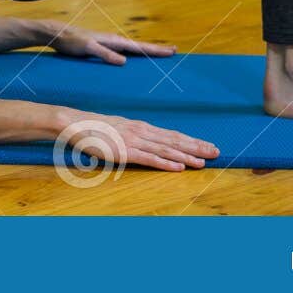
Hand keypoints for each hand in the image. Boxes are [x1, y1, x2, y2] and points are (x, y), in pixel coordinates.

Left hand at [48, 24, 175, 64]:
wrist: (59, 34)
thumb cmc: (73, 41)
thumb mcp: (89, 48)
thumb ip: (105, 54)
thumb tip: (124, 61)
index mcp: (115, 40)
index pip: (140, 46)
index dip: (156, 50)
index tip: (172, 50)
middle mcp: (115, 41)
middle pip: (141, 46)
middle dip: (157, 49)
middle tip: (174, 51)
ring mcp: (110, 44)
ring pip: (134, 49)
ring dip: (147, 52)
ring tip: (159, 55)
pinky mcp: (104, 48)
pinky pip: (125, 52)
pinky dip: (135, 55)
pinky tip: (135, 60)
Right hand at [61, 112, 217, 171]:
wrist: (77, 124)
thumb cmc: (96, 128)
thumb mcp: (120, 129)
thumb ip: (135, 135)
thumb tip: (148, 142)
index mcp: (142, 127)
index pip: (173, 135)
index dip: (192, 140)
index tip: (208, 145)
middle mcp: (142, 132)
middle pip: (175, 140)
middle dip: (197, 146)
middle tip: (216, 152)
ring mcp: (135, 141)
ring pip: (166, 150)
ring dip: (187, 156)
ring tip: (203, 161)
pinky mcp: (126, 152)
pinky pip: (150, 159)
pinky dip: (166, 164)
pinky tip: (179, 167)